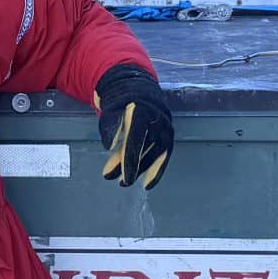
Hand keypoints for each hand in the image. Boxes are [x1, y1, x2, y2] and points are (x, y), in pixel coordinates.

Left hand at [94, 63, 173, 189]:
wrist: (139, 94)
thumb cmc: (121, 107)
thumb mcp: (111, 114)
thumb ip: (111, 128)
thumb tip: (109, 146)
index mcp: (142, 112)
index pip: (137, 138)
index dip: (130, 159)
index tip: (123, 176)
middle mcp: (158, 120)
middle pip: (146, 148)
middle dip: (132, 167)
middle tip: (119, 182)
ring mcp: (166, 129)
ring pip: (155, 155)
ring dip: (141, 170)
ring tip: (123, 182)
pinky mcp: (169, 138)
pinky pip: (164, 157)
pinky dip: (156, 171)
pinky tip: (147, 184)